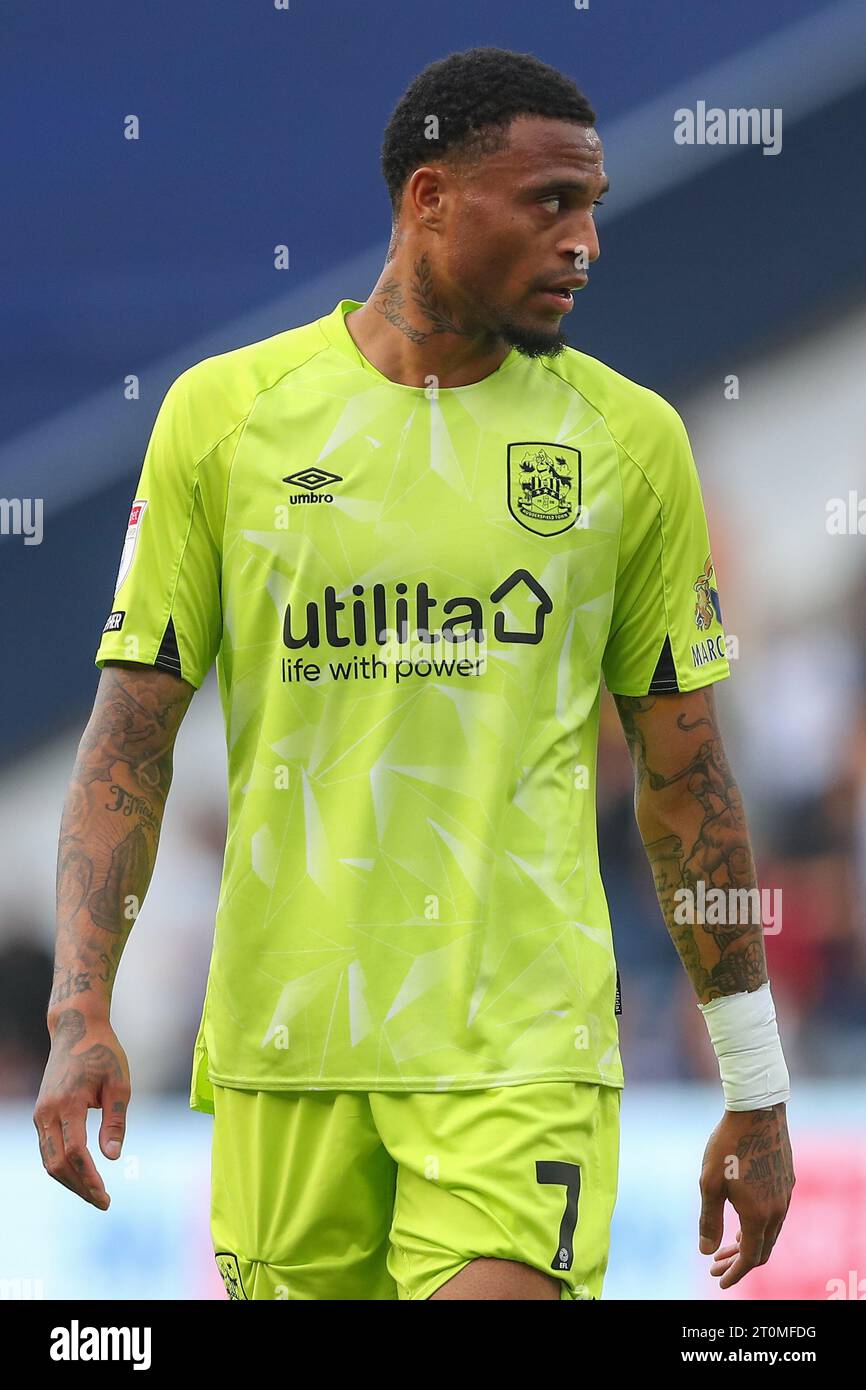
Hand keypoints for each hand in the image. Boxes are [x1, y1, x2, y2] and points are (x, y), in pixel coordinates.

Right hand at [34, 1007, 129, 1208]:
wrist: (75, 1028)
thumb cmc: (103, 1052)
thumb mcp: (119, 1083)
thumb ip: (115, 1120)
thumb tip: (112, 1157)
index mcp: (68, 1102)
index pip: (76, 1152)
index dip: (90, 1178)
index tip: (106, 1196)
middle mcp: (47, 1111)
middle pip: (57, 1164)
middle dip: (79, 1187)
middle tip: (103, 1202)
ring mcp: (40, 1113)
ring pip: (48, 1160)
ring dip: (70, 1181)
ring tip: (94, 1194)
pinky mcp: (41, 1113)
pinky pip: (48, 1149)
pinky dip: (62, 1166)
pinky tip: (82, 1174)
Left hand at [698, 1103, 793, 1288]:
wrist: (757, 1110)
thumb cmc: (728, 1145)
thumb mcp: (709, 1183)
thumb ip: (709, 1220)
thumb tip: (705, 1251)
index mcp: (758, 1216)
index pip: (750, 1258)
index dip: (734, 1272)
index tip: (719, 1280)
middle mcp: (777, 1210)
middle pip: (761, 1249)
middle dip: (739, 1262)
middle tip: (715, 1264)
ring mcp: (785, 1195)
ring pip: (770, 1231)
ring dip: (749, 1243)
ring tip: (727, 1244)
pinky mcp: (786, 1180)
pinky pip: (775, 1214)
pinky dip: (758, 1225)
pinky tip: (743, 1217)